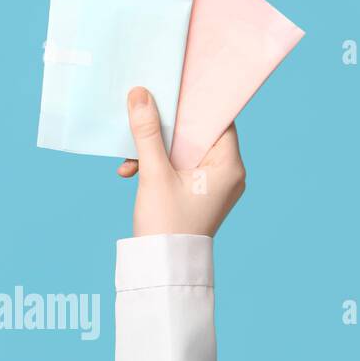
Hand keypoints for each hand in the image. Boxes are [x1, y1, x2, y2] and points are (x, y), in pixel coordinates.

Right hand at [117, 86, 244, 237]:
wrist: (161, 268)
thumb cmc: (165, 223)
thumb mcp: (154, 174)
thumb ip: (148, 133)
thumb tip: (140, 94)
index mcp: (229, 166)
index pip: (217, 121)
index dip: (194, 105)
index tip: (170, 92)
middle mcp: (227, 174)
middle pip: (197, 135)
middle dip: (164, 130)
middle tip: (141, 121)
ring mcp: (213, 186)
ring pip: (183, 152)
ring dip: (154, 150)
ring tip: (130, 159)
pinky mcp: (197, 195)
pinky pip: (178, 168)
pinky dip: (156, 166)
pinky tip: (132, 172)